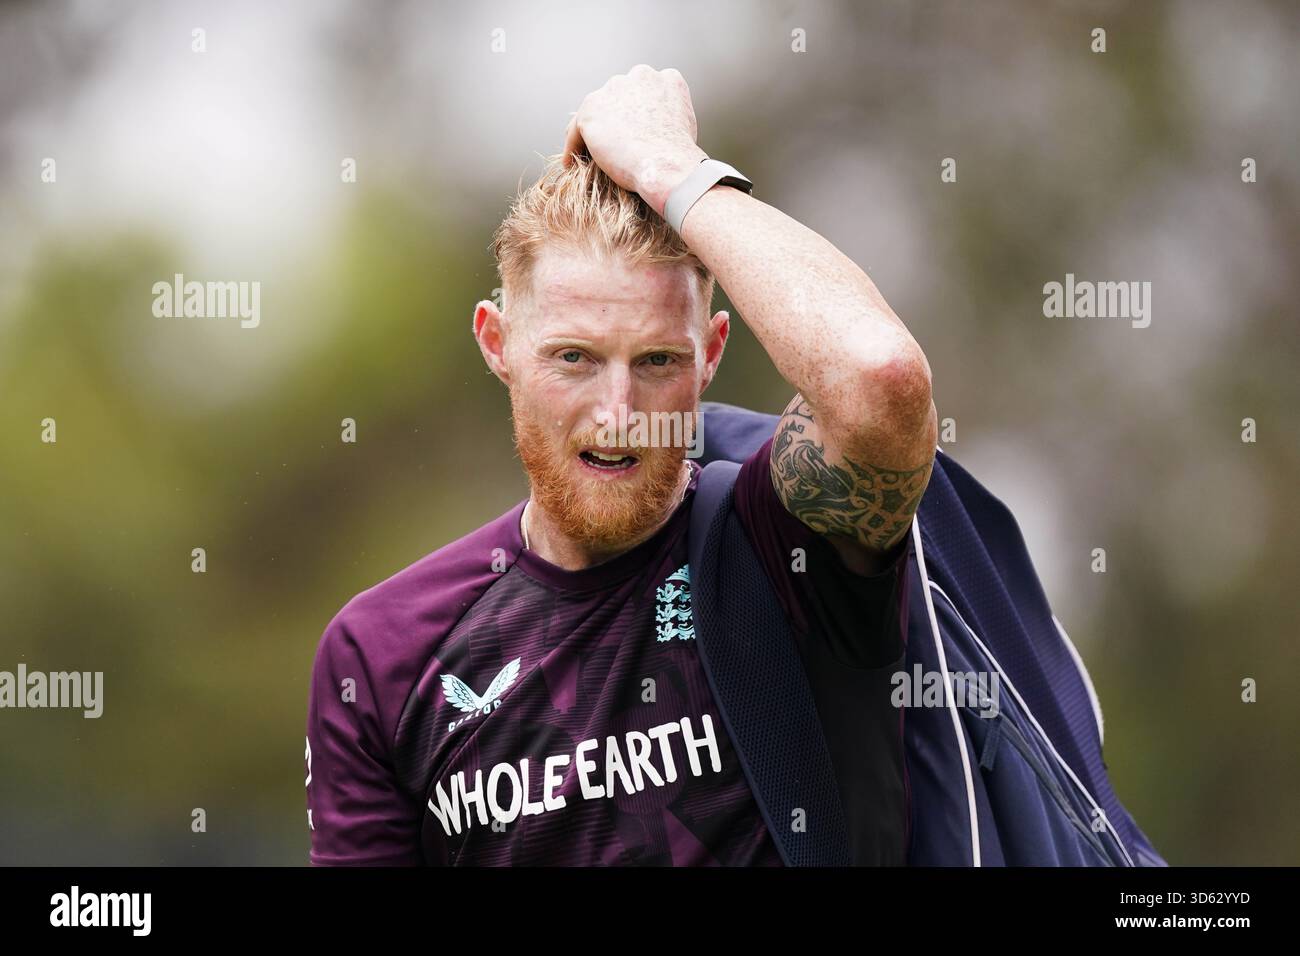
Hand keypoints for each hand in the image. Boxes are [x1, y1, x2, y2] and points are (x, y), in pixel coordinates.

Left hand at [561, 65, 707, 216]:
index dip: (635, 114)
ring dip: (592, 132)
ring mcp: (613, 90)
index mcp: (665, 78)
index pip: (642, 92)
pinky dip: (573, 146)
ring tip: (587, 156)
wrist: (667, 166)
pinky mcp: (591, 110)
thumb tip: (655, 129)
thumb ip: (666, 116)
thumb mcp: (684, 126)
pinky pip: (576, 130)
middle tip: (609, 147)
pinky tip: (571, 163)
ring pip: (594, 112)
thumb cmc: (679, 158)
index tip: (632, 134)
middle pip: (616, 97)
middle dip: (613, 119)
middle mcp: (639, 75)